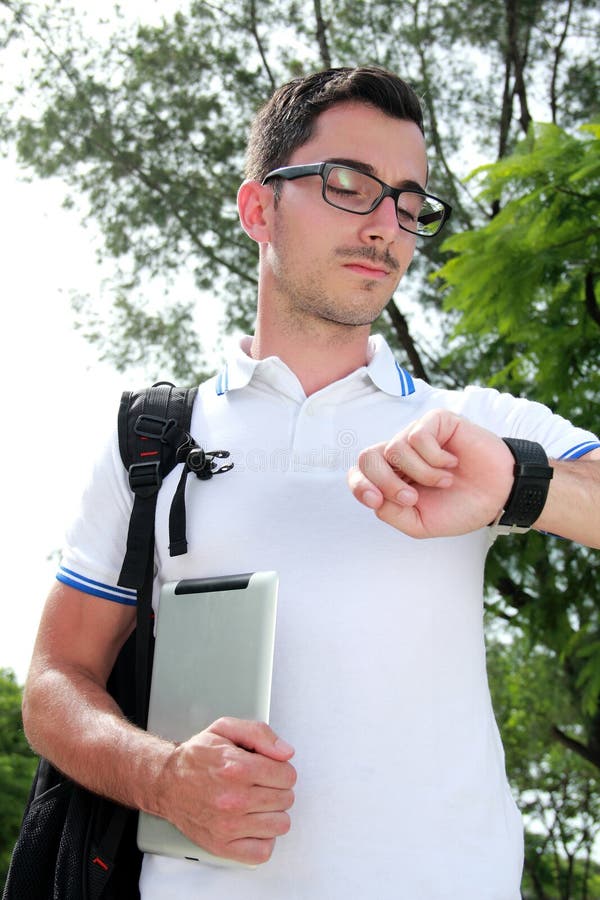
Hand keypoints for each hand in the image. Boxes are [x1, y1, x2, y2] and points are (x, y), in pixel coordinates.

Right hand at [155, 717, 295, 864]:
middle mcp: (233, 799)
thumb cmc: (196, 757)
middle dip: (277, 788)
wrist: (166, 782)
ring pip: (280, 825)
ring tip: (257, 803)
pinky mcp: (222, 846)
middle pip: (285, 799)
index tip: (270, 769)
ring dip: (272, 813)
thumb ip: (260, 734)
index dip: (281, 770)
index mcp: (236, 767)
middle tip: (260, 784)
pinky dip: (263, 839)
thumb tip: (286, 753)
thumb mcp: (226, 728)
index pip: (287, 775)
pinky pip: (263, 851)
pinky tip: (252, 823)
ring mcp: (228, 826)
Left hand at [347, 409, 513, 538]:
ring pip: (394, 449)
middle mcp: (401, 453)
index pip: (360, 473)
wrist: (499, 496)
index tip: (375, 500)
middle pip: (368, 457)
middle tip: (412, 498)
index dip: (359, 485)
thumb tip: (373, 496)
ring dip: (421, 474)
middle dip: (385, 482)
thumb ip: (392, 513)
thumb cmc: (460, 506)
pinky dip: (434, 458)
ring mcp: (417, 434)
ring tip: (444, 481)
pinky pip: (417, 437)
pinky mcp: (436, 421)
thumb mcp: (420, 523)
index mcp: (393, 476)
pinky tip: (451, 463)